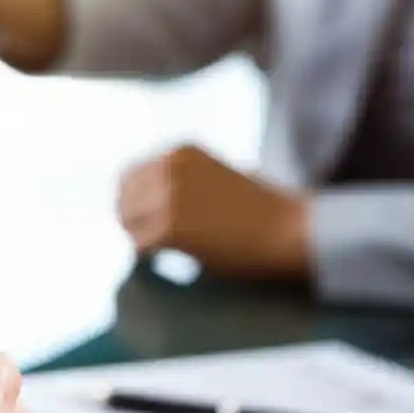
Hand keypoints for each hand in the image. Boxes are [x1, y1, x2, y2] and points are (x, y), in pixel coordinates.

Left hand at [116, 145, 311, 278]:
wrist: (290, 229)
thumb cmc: (261, 208)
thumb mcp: (213, 175)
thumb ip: (181, 181)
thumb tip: (145, 201)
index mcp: (178, 153)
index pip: (129, 176)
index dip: (133, 201)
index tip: (142, 219)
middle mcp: (169, 168)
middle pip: (123, 199)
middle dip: (133, 220)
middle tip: (149, 241)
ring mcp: (168, 197)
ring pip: (128, 222)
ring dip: (140, 238)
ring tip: (163, 250)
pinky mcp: (170, 228)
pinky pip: (140, 245)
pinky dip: (149, 256)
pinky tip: (169, 259)